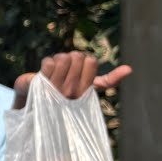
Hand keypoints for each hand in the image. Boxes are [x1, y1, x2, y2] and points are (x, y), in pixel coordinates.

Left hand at [13, 52, 132, 104]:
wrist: (31, 104)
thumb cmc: (61, 94)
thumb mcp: (85, 88)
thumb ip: (107, 81)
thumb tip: (130, 69)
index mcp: (85, 93)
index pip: (91, 62)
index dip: (84, 60)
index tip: (78, 70)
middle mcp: (72, 94)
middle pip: (76, 56)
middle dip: (69, 57)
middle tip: (62, 71)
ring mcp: (55, 91)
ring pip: (62, 58)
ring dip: (56, 60)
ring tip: (53, 73)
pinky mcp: (39, 87)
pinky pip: (48, 63)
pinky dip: (46, 63)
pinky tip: (44, 74)